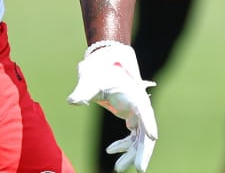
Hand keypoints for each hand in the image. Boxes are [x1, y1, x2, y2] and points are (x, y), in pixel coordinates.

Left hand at [67, 42, 157, 171]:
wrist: (103, 61)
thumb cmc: (98, 68)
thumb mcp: (89, 77)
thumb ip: (83, 90)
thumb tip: (72, 101)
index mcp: (133, 94)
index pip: (144, 110)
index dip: (148, 123)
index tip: (152, 136)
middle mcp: (138, 104)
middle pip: (146, 130)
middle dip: (143, 151)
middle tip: (139, 169)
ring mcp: (135, 111)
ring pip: (139, 138)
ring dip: (131, 153)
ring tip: (118, 168)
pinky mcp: (130, 115)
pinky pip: (131, 136)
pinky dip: (123, 145)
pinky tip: (110, 151)